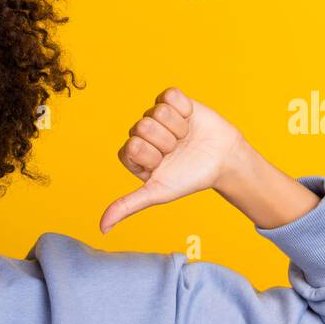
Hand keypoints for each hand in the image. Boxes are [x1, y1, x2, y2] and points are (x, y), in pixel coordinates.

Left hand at [99, 88, 248, 232]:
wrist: (223, 161)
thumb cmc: (188, 178)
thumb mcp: (157, 193)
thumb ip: (127, 206)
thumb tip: (102, 228)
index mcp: (132, 154)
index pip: (132, 145)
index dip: (153, 155)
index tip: (163, 164)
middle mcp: (141, 134)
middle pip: (143, 126)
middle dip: (167, 141)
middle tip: (177, 150)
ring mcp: (156, 116)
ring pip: (158, 111)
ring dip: (178, 126)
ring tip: (185, 137)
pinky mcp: (172, 101)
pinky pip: (170, 95)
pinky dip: (184, 108)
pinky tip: (189, 119)